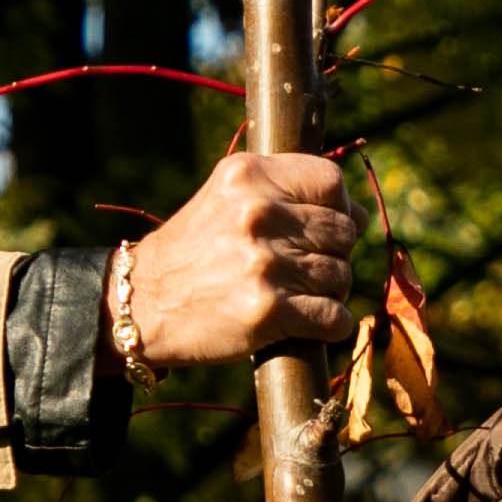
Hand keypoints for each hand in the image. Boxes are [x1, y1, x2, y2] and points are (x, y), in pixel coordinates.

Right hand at [118, 151, 354, 370]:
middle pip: (342, 232)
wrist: (142, 304)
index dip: (339, 208)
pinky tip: (307, 324)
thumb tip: (359, 214)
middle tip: (304, 270)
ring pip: (341, 276)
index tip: (324, 228)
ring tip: (297, 296)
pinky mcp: (267, 309)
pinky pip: (333, 317)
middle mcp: (257, 213)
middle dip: (333, 255)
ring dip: (329, 292)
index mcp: (247, 175)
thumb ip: (285, 194)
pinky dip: (330, 325)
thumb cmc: (192, 252)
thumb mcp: (227, 199)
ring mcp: (263, 262)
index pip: (330, 182)